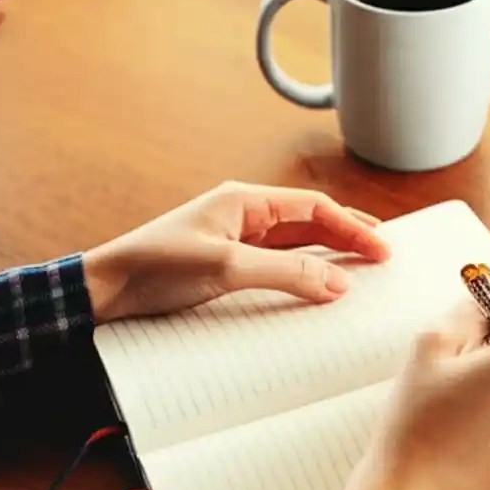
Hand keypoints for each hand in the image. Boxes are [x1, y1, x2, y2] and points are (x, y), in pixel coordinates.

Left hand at [82, 181, 388, 322]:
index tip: (381, 249)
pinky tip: (320, 284)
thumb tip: (338, 283)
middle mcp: (244, 214)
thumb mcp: (227, 268)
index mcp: (244, 200)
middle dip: (349, 235)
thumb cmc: (156, 266)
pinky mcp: (228, 263)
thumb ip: (287, 272)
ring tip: (362, 269)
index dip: (352, 226)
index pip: (314, 207)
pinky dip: (306, 270)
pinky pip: (280, 262)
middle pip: (311, 221)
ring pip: (298, 242)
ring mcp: (237, 238)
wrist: (106, 289)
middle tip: (383, 256)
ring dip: (330, 254)